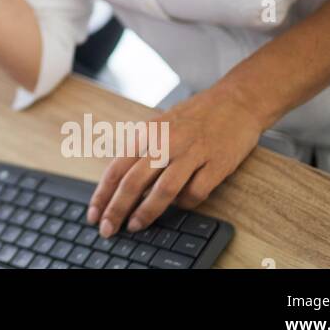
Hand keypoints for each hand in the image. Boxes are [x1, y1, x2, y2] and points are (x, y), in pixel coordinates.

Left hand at [86, 84, 264, 237]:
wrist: (235, 101)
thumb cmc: (193, 117)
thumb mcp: (159, 126)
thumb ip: (141, 152)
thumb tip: (120, 185)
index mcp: (147, 132)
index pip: (116, 168)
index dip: (102, 195)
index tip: (93, 215)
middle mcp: (166, 142)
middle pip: (133, 182)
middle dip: (116, 209)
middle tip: (107, 229)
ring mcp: (192, 153)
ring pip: (163, 190)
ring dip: (146, 213)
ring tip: (135, 226)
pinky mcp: (217, 164)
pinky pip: (195, 192)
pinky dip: (184, 204)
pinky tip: (180, 206)